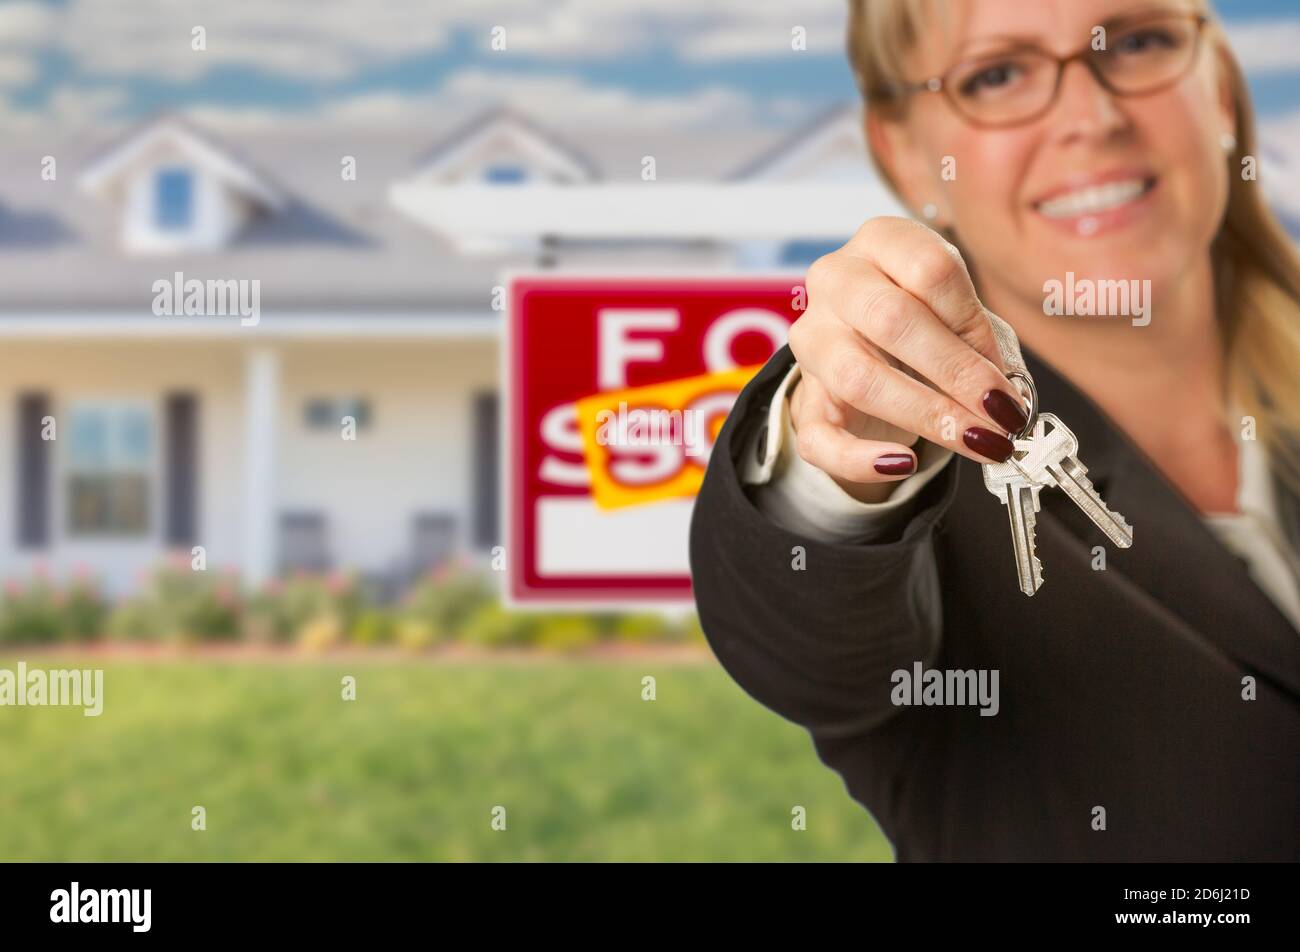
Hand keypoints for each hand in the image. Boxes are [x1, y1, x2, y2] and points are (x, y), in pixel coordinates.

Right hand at [787, 217, 1029, 502]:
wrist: (867, 346)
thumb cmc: (923, 320)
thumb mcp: (954, 310)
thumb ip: (979, 340)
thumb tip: (1008, 397)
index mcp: (878, 242)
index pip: (928, 269)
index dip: (973, 322)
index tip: (1004, 369)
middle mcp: (835, 281)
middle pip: (891, 319)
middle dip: (956, 372)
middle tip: (1002, 413)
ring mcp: (812, 340)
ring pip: (857, 377)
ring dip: (926, 415)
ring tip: (976, 441)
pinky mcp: (803, 400)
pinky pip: (820, 437)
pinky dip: (861, 457)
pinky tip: (903, 464)